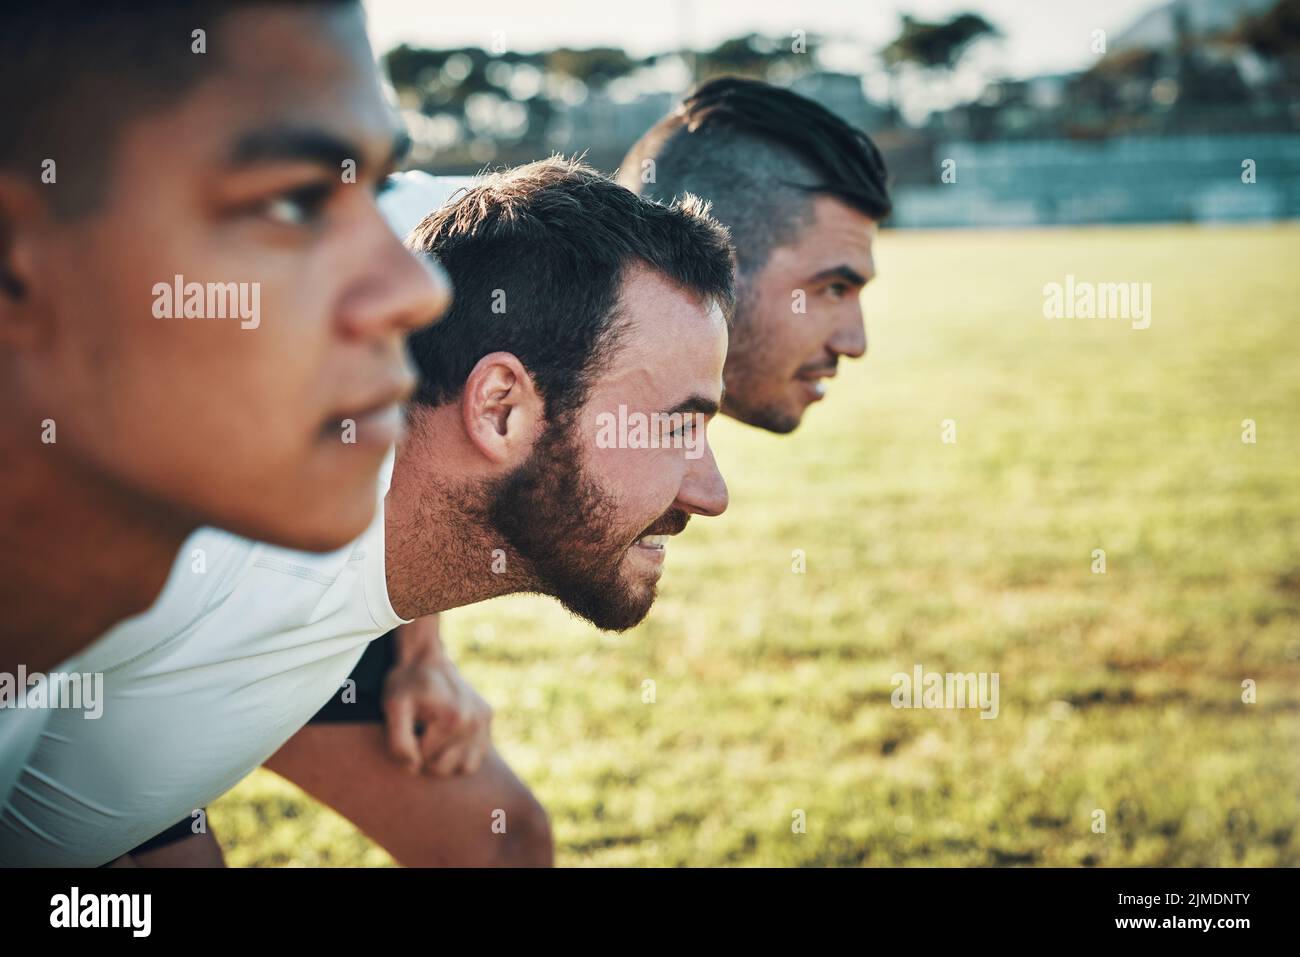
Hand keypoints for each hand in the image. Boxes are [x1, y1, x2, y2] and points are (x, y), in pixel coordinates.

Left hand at [382, 642, 492, 777]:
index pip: (421, 759)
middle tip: (418, 731)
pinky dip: (461, 756)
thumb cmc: (407, 683)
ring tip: (433, 738)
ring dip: (445, 761)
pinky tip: (448, 739)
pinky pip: (475, 759)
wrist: (426, 658)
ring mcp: (484, 721)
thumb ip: (399, 742)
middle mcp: (474, 722)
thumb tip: (414, 767)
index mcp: (452, 719)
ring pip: (462, 768)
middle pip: (442, 769)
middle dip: (425, 756)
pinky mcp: (488, 720)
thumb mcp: (392, 708)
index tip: (406, 724)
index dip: (408, 747)